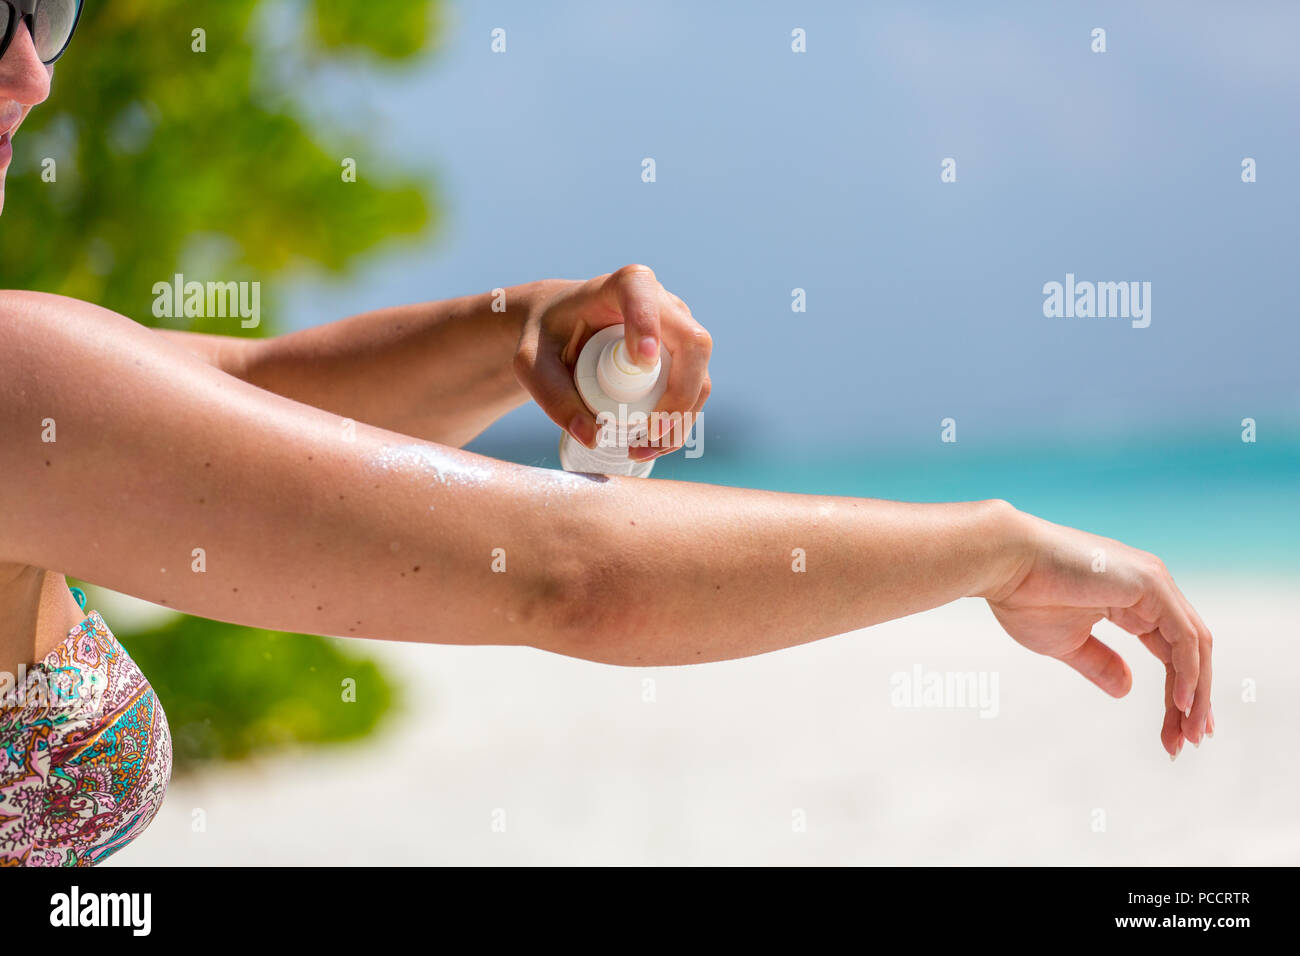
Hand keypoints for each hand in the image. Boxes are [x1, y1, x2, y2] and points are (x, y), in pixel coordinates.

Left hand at [513, 265, 712, 460]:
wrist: (561, 331)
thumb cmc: (545, 338)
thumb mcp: (532, 364)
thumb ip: (551, 395)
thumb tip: (592, 437)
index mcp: (621, 287)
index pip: (642, 295)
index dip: (648, 325)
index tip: (641, 361)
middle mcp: (661, 303)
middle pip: (692, 344)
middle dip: (679, 396)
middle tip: (649, 434)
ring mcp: (678, 331)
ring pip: (700, 375)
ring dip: (681, 420)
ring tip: (641, 450)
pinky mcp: (683, 359)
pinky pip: (694, 392)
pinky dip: (679, 424)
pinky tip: (652, 446)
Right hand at [983, 508, 1214, 758]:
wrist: (1004, 562)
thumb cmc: (1024, 596)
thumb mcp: (1067, 643)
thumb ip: (1101, 664)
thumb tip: (1127, 690)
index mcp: (1134, 600)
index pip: (1172, 653)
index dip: (1178, 693)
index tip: (1178, 732)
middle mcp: (1151, 589)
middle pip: (1189, 652)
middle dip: (1193, 699)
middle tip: (1189, 742)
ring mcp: (1153, 583)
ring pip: (1194, 645)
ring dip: (1196, 692)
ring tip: (1188, 732)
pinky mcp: (1150, 583)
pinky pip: (1183, 636)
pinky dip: (1188, 671)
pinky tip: (1180, 704)